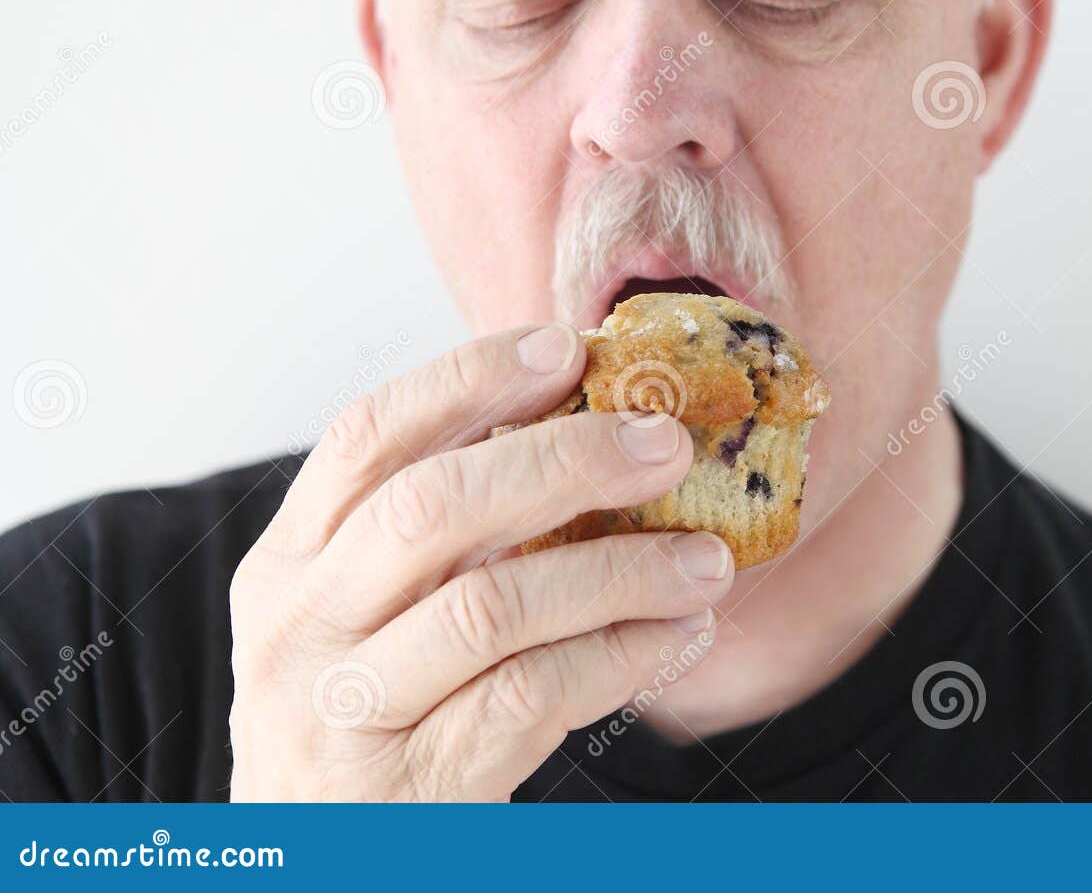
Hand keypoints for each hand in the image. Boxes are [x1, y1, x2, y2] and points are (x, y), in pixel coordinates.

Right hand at [227, 323, 731, 800]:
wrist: (321, 867)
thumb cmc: (372, 713)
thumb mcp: (373, 610)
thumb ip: (447, 528)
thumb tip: (589, 419)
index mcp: (290, 559)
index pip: (368, 435)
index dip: (468, 379)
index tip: (567, 347)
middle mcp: (298, 627)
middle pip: (433, 508)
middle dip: (564, 461)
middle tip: (667, 444)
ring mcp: (343, 711)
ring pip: (492, 606)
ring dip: (619, 568)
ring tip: (705, 558)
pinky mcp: (409, 788)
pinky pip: (533, 697)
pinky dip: (620, 655)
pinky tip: (679, 636)